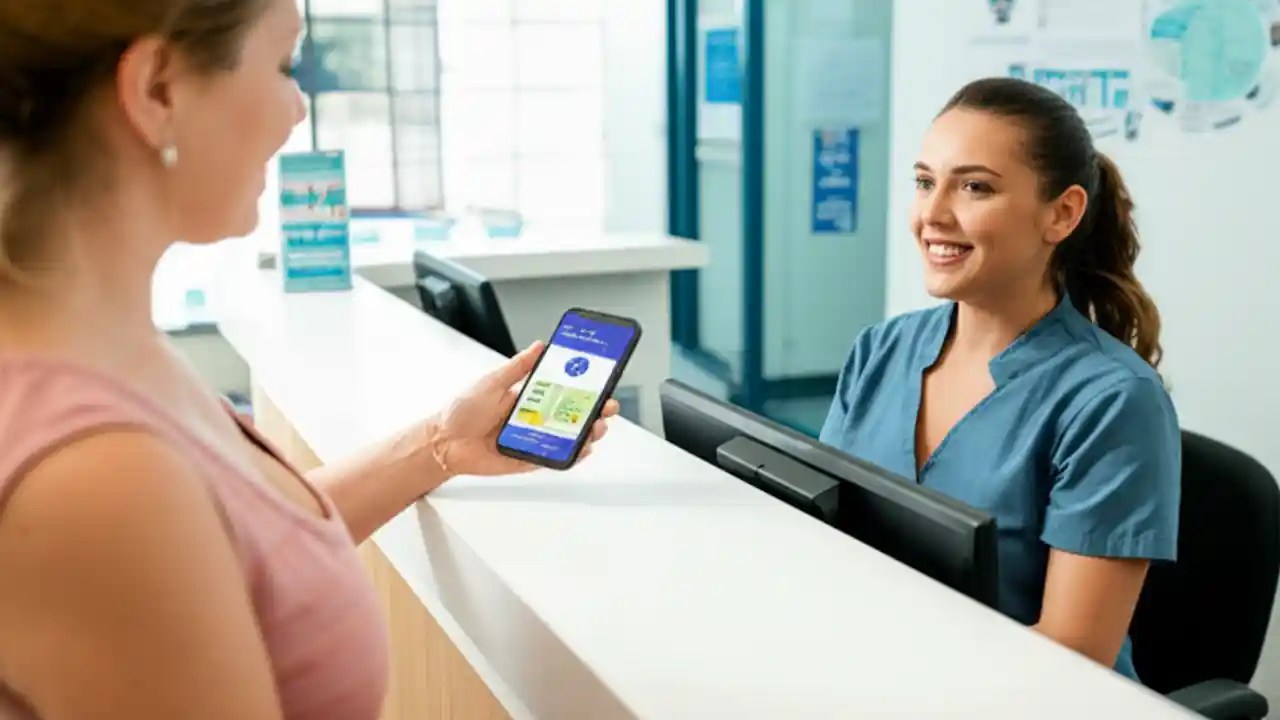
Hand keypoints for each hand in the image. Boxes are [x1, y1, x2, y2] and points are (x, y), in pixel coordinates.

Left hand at [429, 341, 620, 478]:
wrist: (442, 442)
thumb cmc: (461, 411)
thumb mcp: (492, 381)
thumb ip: (518, 367)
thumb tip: (540, 346)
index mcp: (528, 398)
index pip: (563, 391)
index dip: (584, 387)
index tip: (601, 380)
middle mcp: (534, 419)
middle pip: (572, 415)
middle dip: (595, 411)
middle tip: (607, 406)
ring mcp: (534, 440)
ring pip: (569, 438)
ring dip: (588, 433)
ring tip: (597, 427)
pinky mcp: (529, 459)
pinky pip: (555, 459)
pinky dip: (572, 455)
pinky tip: (583, 449)